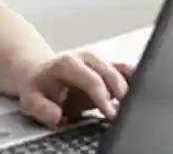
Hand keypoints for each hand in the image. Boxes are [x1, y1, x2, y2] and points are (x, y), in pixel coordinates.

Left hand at [16, 51, 134, 128]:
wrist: (39, 75)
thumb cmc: (38, 87)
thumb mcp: (31, 100)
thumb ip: (42, 108)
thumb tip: (57, 115)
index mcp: (67, 63)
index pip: (91, 80)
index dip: (103, 97)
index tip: (111, 113)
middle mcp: (85, 58)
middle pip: (110, 73)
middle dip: (120, 93)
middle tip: (125, 112)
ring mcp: (98, 61)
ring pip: (121, 69)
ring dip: (130, 86)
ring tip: (136, 102)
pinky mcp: (107, 66)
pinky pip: (125, 69)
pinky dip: (134, 77)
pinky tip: (140, 88)